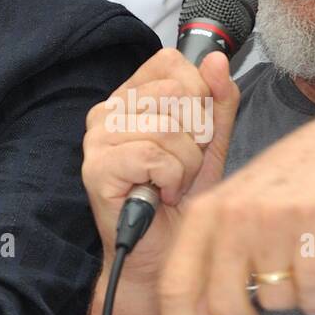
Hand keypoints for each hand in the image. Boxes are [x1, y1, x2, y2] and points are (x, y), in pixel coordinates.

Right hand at [82, 48, 239, 283]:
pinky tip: (161, 195)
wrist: (166, 253)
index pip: (171, 63)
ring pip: (168, 127)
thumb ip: (218, 101)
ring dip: (186, 164)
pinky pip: (154, 155)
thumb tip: (217, 60)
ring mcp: (97, 138)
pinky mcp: (96, 167)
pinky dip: (171, 179)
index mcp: (132, 97)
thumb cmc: (183, 201)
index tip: (194, 134)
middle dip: (196, 137)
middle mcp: (108, 110)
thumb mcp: (211, 144)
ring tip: (173, 184)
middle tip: (183, 167)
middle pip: (175, 93)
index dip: (198, 96)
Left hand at [158, 114, 314, 314]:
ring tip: (297, 268)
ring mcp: (271, 218)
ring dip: (289, 298)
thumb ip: (209, 262)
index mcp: (203, 214)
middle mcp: (231, 215)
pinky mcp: (312, 223)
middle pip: (224, 305)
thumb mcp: (234, 215)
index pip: (177, 287)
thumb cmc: (281, 191)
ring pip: (272, 300)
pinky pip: (309, 292)